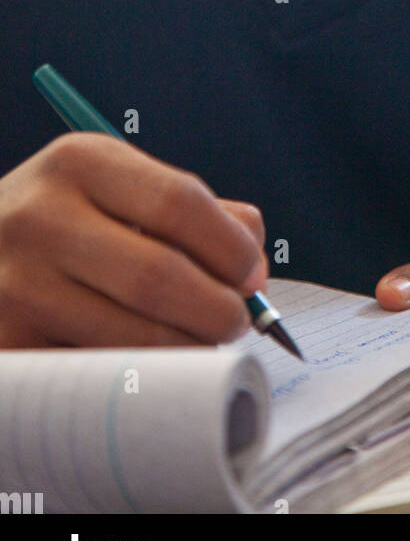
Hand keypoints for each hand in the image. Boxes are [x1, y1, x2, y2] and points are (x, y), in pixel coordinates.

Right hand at [0, 135, 268, 348]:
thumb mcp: (118, 190)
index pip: (180, 202)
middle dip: (217, 310)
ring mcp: (15, 286)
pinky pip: (97, 374)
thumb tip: (253, 270)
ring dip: (184, 352)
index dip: (230, 248)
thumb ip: (195, 216)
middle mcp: (41, 217)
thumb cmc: (66, 225)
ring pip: (131, 337)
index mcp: (81, 163)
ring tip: (195, 344)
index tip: (250, 276)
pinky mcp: (6, 345)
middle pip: (159, 276)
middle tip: (234, 323)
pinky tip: (144, 364)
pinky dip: (136, 377)